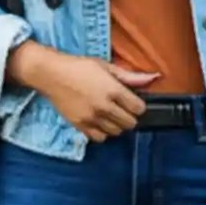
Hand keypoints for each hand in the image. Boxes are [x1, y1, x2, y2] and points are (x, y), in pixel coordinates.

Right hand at [10, 45, 157, 142]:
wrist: (52, 74)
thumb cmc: (80, 66)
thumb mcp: (106, 66)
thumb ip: (129, 76)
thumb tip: (153, 78)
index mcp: (113, 90)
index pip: (138, 109)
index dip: (138, 105)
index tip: (132, 102)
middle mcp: (104, 106)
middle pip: (129, 123)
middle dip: (129, 116)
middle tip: (121, 108)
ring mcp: (92, 118)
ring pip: (116, 132)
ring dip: (116, 124)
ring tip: (110, 114)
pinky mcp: (80, 125)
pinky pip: (100, 138)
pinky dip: (103, 132)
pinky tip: (99, 122)